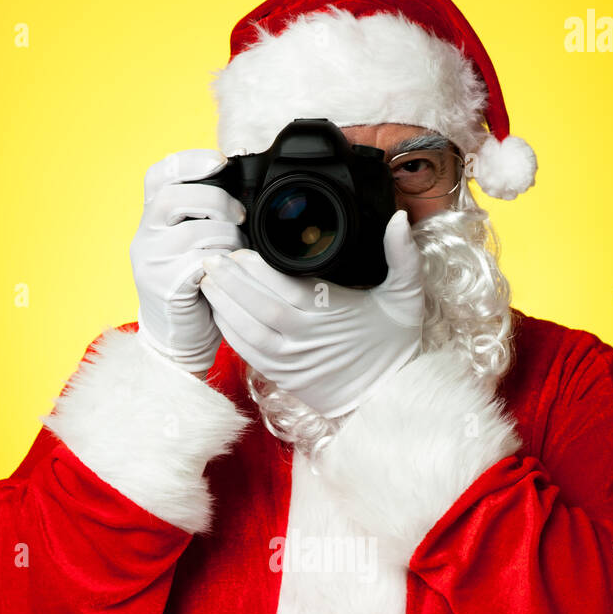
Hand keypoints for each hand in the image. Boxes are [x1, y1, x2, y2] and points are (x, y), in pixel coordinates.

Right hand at [130, 149, 246, 372]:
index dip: (188, 162)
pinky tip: (229, 271)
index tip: (218, 162)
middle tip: (239, 217)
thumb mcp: (192, 246)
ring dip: (228, 239)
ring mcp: (152, 261)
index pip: (159, 176)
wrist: (179, 339)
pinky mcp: (166, 285)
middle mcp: (145, 236)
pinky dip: (223, 264)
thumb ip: (201, 218)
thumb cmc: (194, 290)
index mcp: (152, 220)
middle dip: (217, 201)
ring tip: (237, 254)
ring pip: (197, 231)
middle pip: (177, 196)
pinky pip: (201, 262)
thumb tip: (239, 189)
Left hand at [199, 210, 424, 416]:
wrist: (386, 395)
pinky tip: (218, 312)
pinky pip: (248, 353)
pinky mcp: (282, 376)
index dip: (258, 269)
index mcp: (332, 314)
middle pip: (260, 307)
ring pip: (248, 331)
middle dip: (231, 282)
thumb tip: (399, 218)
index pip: (286, 288)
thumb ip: (403, 256)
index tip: (240, 250)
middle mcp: (307, 339)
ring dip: (224, 305)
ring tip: (207, 281)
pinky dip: (230, 332)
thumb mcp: (406, 296)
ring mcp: (291, 361)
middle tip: (210, 259)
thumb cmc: (392, 344)